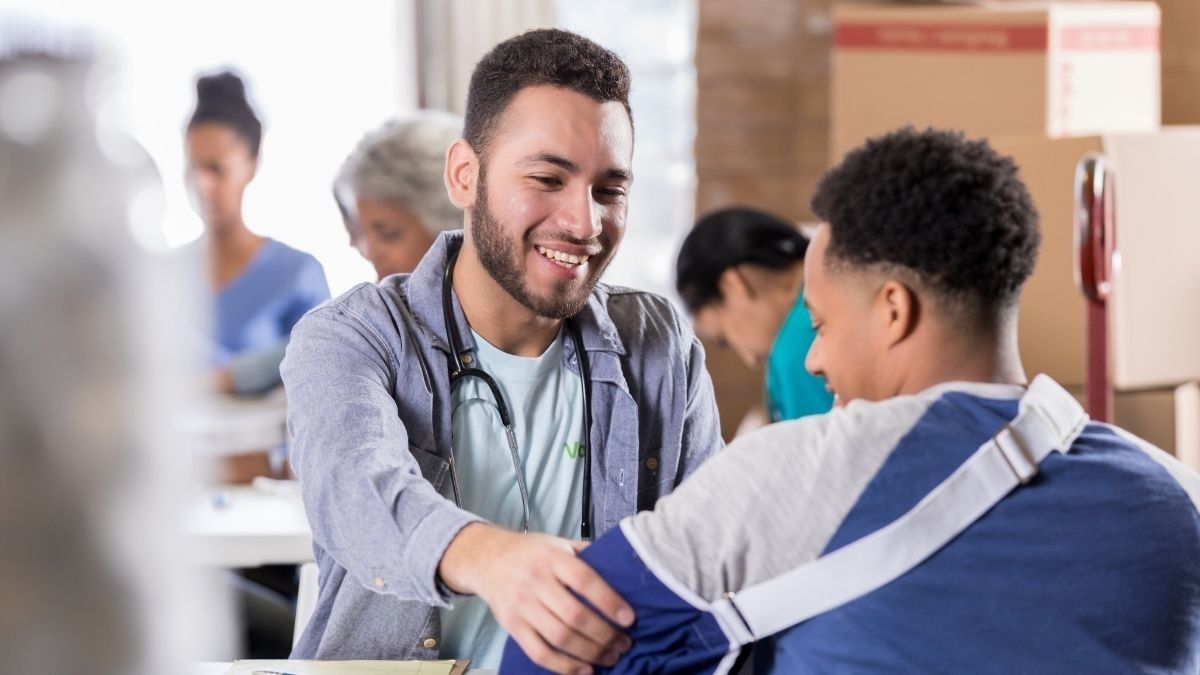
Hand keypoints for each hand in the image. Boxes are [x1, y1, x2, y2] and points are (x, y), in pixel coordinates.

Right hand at [439, 523, 633, 673]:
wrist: (486, 558)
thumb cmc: (531, 552)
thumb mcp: (557, 543)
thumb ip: (585, 554)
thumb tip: (622, 565)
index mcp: (552, 557)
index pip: (584, 580)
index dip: (609, 601)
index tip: (629, 619)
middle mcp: (535, 581)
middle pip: (574, 615)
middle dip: (604, 635)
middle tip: (624, 644)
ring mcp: (521, 605)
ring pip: (559, 637)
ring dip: (590, 652)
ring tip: (610, 657)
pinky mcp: (512, 626)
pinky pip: (539, 652)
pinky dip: (564, 666)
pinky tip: (585, 670)